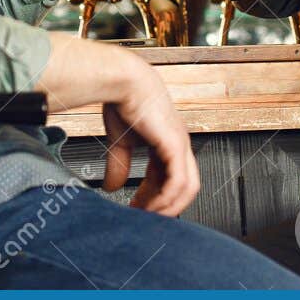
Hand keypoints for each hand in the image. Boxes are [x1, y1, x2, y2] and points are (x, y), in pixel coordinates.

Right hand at [100, 62, 198, 215]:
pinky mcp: (175, 146)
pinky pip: (178, 182)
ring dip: (167, 207)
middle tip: (145, 218)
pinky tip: (152, 206)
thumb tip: (112, 187)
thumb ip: (119, 165)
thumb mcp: (120, 141)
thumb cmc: (124, 102)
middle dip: (165, 206)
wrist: (124, 81)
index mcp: (168, 143)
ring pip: (187, 189)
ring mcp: (180, 146)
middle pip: (184, 188)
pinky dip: (167, 198)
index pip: (169, 179)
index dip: (154, 198)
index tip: (137, 209)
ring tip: (147, 217)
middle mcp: (179, 145)